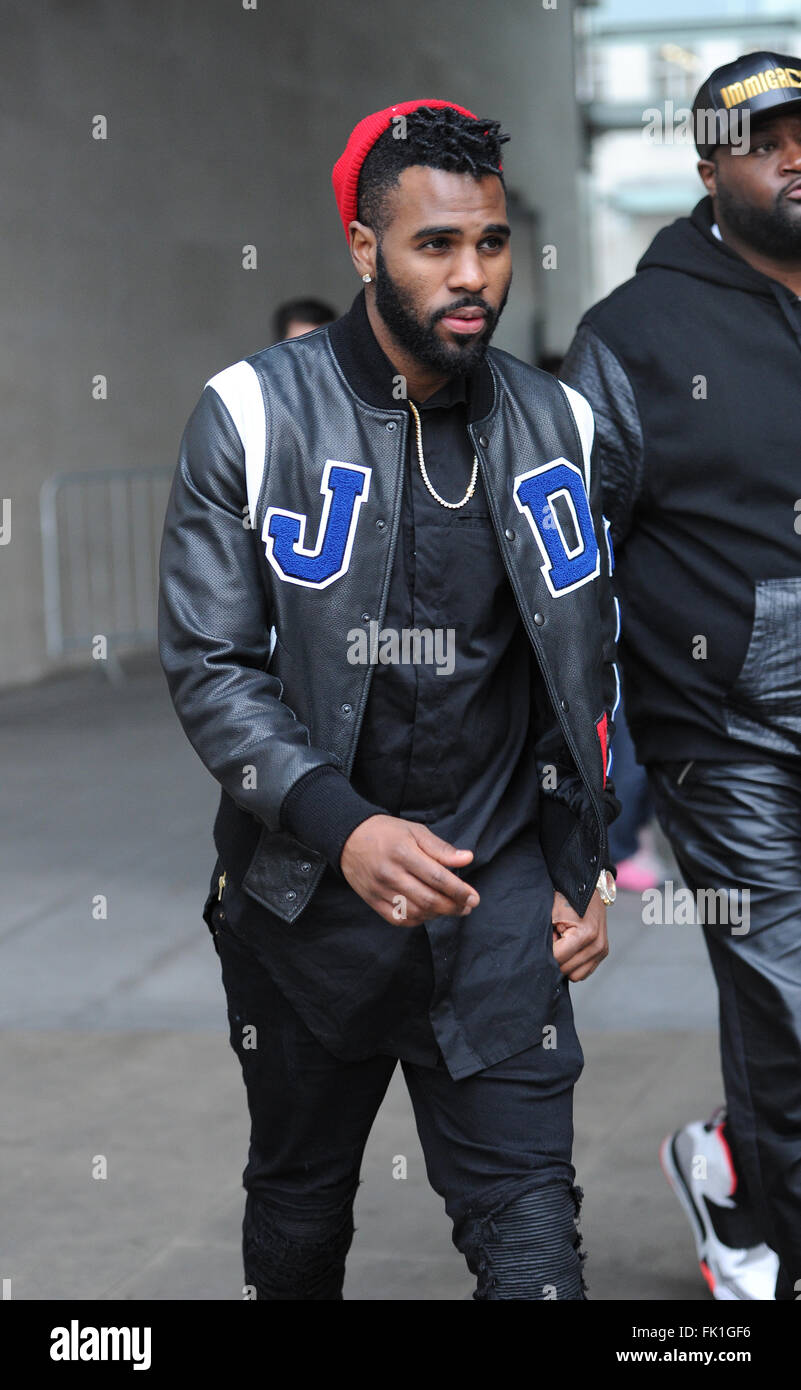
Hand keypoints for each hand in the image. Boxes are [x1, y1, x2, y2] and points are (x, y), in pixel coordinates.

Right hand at [340, 815, 479, 926]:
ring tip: (451, 908)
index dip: (459, 891)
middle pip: (429, 899)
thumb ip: (441, 848)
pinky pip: (399, 919)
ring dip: (438, 914)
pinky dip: (418, 919)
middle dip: (454, 906)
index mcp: (403, 852)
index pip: (438, 878)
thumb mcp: (415, 831)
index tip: (474, 898)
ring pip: (416, 912)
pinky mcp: (373, 901)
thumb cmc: (386, 832)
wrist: (348, 838)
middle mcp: (390, 873)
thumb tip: (467, 859)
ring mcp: (380, 890)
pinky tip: (428, 912)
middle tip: (467, 906)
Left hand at [551, 889, 607, 981]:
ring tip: (564, 942)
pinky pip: (583, 972)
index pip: (557, 959)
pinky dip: (574, 964)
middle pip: (565, 970)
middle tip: (556, 937)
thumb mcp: (551, 914)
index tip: (548, 936)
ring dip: (565, 962)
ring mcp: (602, 950)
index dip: (546, 951)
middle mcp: (597, 944)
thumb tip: (538, 958)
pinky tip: (571, 947)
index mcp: (585, 934)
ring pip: (575, 975)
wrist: (587, 889)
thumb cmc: (566, 899)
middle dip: (556, 957)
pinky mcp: (603, 953)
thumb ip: (544, 937)